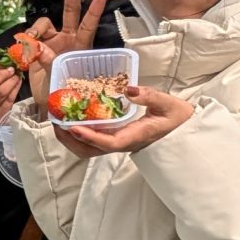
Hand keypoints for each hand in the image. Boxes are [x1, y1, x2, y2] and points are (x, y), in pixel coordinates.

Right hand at [26, 0, 119, 113]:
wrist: (46, 102)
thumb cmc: (61, 94)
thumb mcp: (59, 82)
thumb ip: (49, 63)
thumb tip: (38, 47)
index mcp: (80, 48)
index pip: (88, 26)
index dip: (94, 12)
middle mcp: (68, 40)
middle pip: (70, 11)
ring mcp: (52, 41)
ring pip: (44, 23)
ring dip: (36, 30)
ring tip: (30, 45)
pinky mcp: (37, 45)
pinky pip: (30, 35)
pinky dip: (26, 40)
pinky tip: (24, 50)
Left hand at [49, 85, 192, 157]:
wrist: (184, 130)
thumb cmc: (178, 118)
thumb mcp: (169, 104)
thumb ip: (150, 96)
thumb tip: (129, 89)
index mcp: (135, 137)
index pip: (109, 143)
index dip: (90, 137)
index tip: (73, 127)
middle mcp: (123, 143)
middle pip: (90, 151)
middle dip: (70, 139)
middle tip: (55, 121)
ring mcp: (118, 143)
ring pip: (88, 149)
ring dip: (70, 138)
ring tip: (57, 120)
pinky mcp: (115, 139)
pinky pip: (92, 141)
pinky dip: (77, 133)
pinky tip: (71, 118)